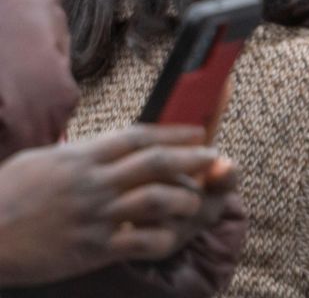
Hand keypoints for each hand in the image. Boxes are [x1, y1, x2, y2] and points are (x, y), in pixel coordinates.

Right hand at [0, 125, 219, 286]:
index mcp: (80, 158)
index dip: (173, 132)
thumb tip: (100, 146)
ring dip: (184, 198)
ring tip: (197, 201)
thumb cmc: (4, 197)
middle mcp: (92, 182)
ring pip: (156, 199)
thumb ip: (76, 154)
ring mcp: (94, 215)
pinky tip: (172, 237)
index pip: (138, 137)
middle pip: (155, 162)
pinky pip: (139, 241)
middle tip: (214, 158)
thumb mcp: (39, 162)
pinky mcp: (91, 248)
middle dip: (191, 158)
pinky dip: (162, 238)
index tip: (198, 132)